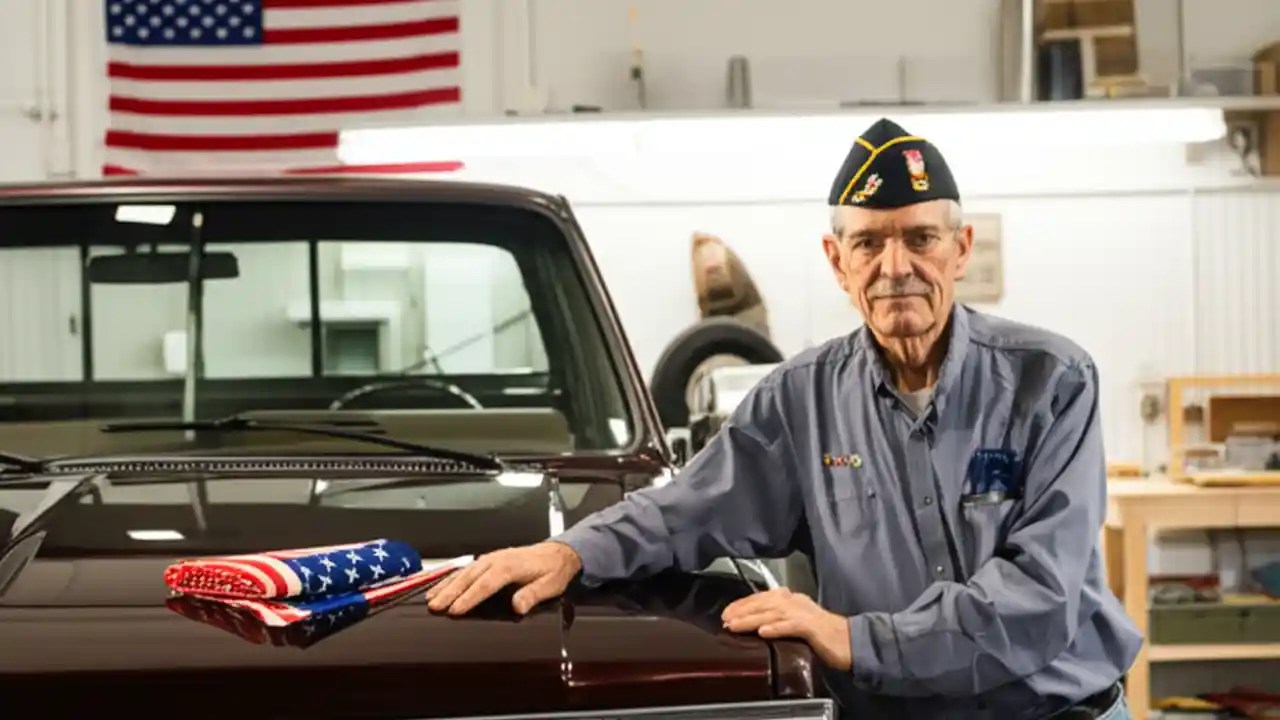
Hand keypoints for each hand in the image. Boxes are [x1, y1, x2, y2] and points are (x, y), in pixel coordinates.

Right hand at [425, 541, 582, 615]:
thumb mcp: (551, 585)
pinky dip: (450, 578)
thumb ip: (533, 594)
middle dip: (450, 592)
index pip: (486, 584)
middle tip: (435, 607)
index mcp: (510, 566)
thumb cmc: (553, 570)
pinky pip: (465, 569)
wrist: (558, 553)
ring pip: (463, 572)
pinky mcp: (488, 560)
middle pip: (469, 577)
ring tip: (431, 599)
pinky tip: (439, 586)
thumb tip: (518, 606)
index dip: (470, 597)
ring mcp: (490, 558)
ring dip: (446, 585)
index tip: (455, 610)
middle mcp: (497, 560)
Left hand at [720, 587, 851, 670]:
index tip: (726, 613)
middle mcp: (796, 602)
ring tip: (735, 625)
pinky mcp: (813, 627)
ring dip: (752, 619)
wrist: (852, 642)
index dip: (743, 604)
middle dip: (742, 610)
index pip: (762, 597)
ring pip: (773, 613)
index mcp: (792, 599)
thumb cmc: (824, 636)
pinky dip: (777, 628)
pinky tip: (764, 632)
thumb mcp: (797, 623)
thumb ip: (780, 620)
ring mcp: (804, 613)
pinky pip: (792, 626)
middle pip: (764, 603)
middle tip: (725, 619)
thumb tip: (756, 626)